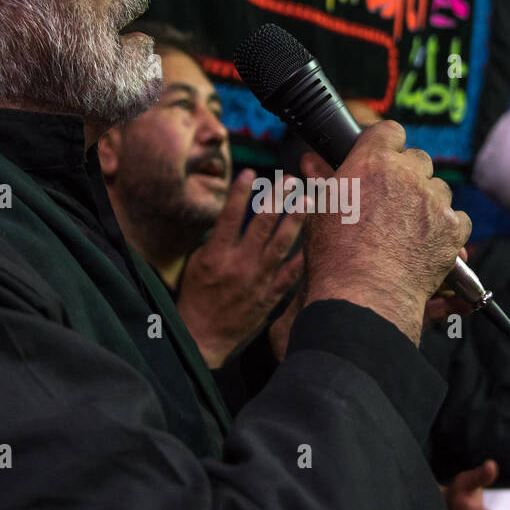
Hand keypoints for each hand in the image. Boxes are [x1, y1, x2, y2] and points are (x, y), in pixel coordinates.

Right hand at [176, 168, 303, 366]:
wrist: (203, 337)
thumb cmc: (196, 298)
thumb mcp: (196, 265)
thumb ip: (215, 241)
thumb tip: (232, 219)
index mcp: (217, 254)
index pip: (230, 216)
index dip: (240, 192)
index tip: (251, 172)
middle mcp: (239, 264)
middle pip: (261, 224)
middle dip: (276, 198)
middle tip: (289, 179)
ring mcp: (258, 280)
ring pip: (280, 245)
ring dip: (294, 220)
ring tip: (307, 200)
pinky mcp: (270, 295)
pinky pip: (290, 274)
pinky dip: (302, 259)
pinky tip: (314, 242)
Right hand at [297, 126, 470, 345]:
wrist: (364, 294)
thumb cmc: (334, 255)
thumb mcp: (320, 210)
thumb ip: (325, 180)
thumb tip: (310, 160)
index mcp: (372, 161)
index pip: (390, 131)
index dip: (386, 145)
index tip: (383, 157)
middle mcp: (407, 174)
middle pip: (418, 160)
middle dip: (408, 176)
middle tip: (393, 202)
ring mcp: (433, 201)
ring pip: (439, 189)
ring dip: (427, 202)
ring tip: (408, 228)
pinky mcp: (452, 229)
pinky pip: (458, 218)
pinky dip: (446, 229)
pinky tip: (427, 243)